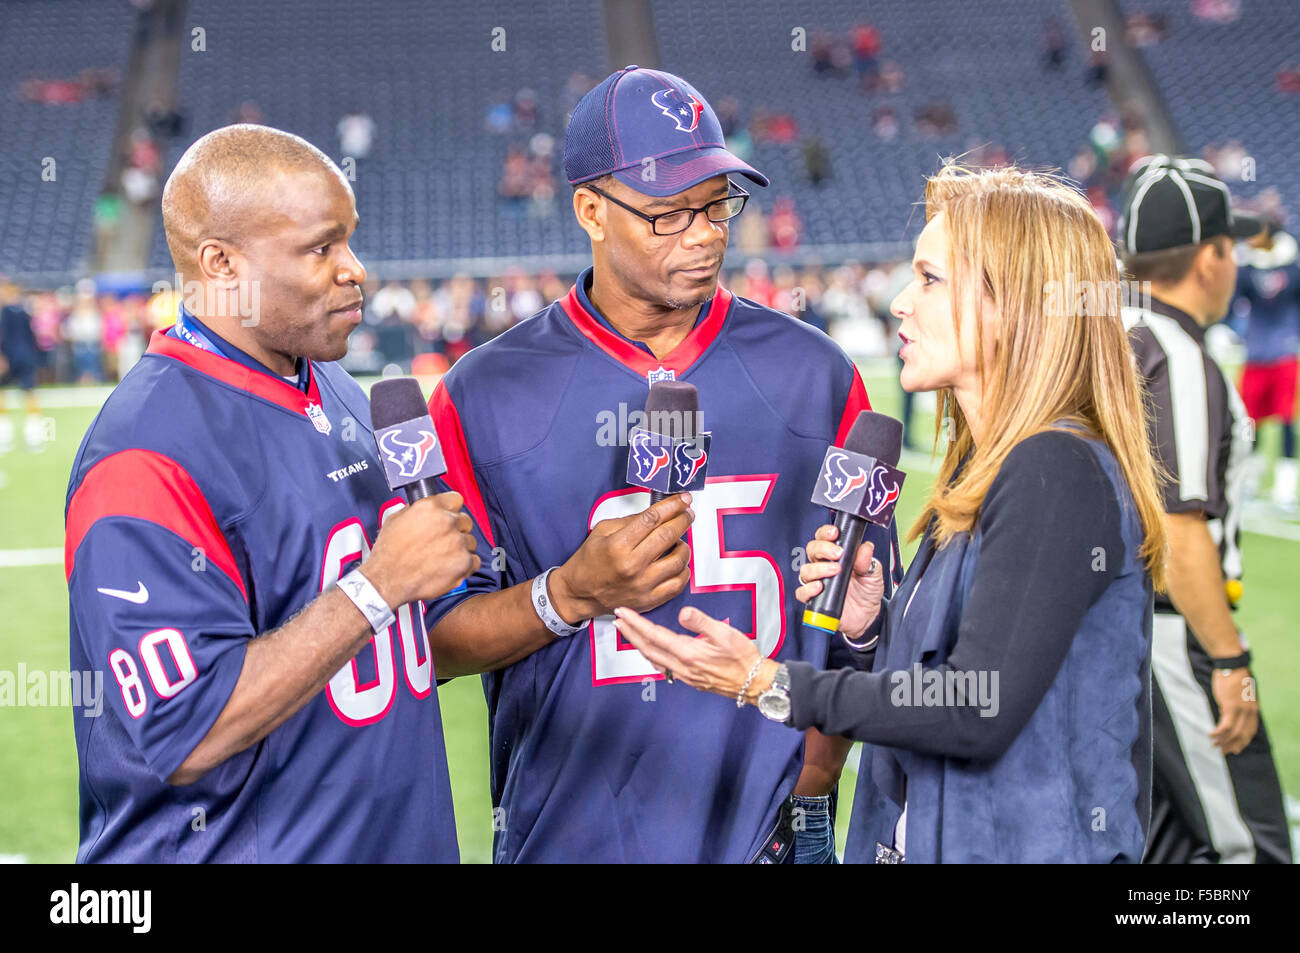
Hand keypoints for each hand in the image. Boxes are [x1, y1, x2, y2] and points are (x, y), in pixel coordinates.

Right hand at [364, 491, 479, 606]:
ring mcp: (457, 542)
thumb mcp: (396, 519)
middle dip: (456, 530)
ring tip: (442, 557)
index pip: (456, 499)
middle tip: (442, 541)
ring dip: (460, 548)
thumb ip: (418, 510)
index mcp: (430, 508)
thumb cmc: (389, 554)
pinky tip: (449, 567)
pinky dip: (465, 566)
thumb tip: (430, 507)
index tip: (449, 516)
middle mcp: (446, 522)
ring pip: (470, 541)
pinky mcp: (463, 562)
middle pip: (465, 521)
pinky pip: (474, 560)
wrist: (387, 580)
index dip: (451, 509)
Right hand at [548, 493, 693, 622]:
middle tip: (687, 514)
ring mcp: (642, 585)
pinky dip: (684, 571)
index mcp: (618, 545)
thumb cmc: (589, 561)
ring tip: (680, 541)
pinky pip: (678, 584)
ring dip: (684, 546)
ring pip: (678, 560)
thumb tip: (657, 512)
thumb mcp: (602, 531)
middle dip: (683, 520)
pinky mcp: (649, 600)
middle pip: (668, 535)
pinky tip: (679, 563)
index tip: (683, 499)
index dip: (672, 505)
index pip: (653, 519)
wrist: (579, 593)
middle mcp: (632, 565)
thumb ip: (630, 520)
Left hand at [611, 605, 777, 702]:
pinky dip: (650, 655)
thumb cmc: (742, 657)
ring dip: (638, 644)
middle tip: (617, 620)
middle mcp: (681, 666)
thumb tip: (683, 614)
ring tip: (628, 633)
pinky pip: (662, 666)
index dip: (636, 623)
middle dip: (630, 633)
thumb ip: (702, 622)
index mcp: (687, 653)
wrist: (753, 682)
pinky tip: (650, 651)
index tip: (622, 613)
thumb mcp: (725, 634)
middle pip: (648, 648)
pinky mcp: (689, 678)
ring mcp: (684, 675)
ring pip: (653, 659)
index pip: (654, 635)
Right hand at [794, 525, 883, 638]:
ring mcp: (817, 582)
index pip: (823, 538)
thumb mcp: (873, 574)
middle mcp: (823, 566)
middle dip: (822, 548)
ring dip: (818, 568)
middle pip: (811, 550)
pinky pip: (802, 592)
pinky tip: (820, 587)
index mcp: (835, 555)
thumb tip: (866, 547)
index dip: (825, 533)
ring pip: (805, 570)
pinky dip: (808, 589)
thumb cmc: (867, 591)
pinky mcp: (814, 599)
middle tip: (838, 553)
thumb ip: (868, 561)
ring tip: (835, 571)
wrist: (867, 616)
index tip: (835, 533)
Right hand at [1210, 668, 1258, 754]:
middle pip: (1243, 735)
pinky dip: (1218, 733)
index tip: (1235, 748)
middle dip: (1233, 745)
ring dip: (1224, 741)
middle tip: (1224, 751)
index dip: (1243, 742)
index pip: (1250, 731)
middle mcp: (1250, 712)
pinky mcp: (1231, 707)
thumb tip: (1225, 714)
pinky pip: (1225, 725)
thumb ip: (1236, 706)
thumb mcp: (1239, 695)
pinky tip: (1211, 735)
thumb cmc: (1233, 677)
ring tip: (1215, 745)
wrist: (1232, 665)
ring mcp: (1241, 710)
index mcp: (1253, 709)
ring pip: (1234, 733)